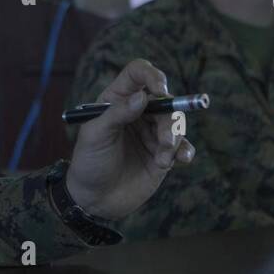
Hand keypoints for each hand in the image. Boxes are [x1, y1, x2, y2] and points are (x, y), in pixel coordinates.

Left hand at [65, 59, 194, 219]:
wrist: (94, 200)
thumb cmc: (89, 163)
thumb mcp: (95, 135)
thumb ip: (117, 113)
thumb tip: (143, 97)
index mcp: (117, 99)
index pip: (139, 73)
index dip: (152, 76)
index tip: (160, 90)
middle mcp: (138, 112)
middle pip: (165, 99)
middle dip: (170, 117)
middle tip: (165, 140)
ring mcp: (152, 132)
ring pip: (176, 122)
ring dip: (174, 138)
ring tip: (162, 159)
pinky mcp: (163, 154)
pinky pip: (183, 146)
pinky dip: (184, 151)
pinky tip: (180, 161)